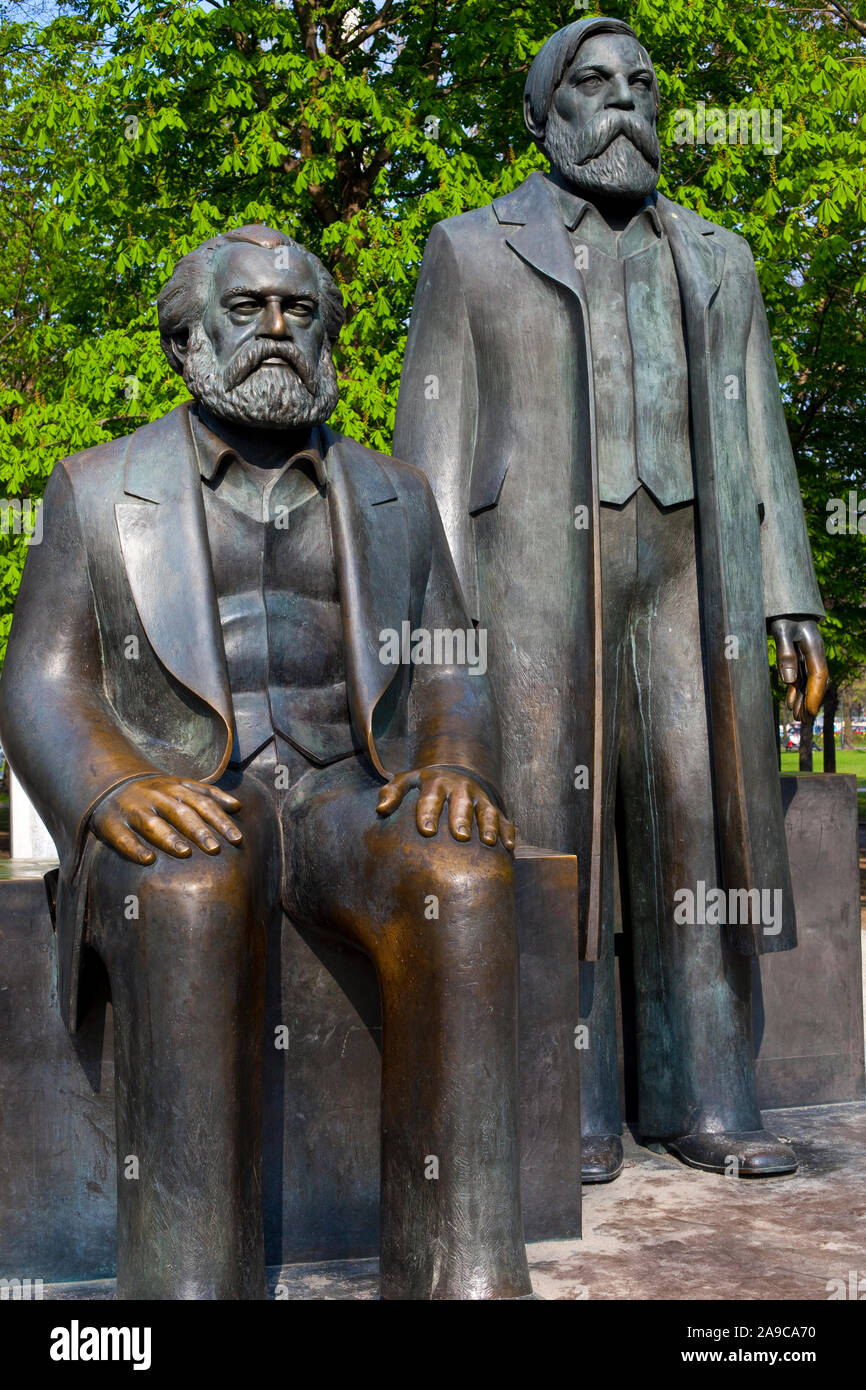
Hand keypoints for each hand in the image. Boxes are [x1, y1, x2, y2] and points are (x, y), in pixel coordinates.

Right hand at [90, 776, 242, 863]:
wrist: (110, 785)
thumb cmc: (156, 793)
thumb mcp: (181, 786)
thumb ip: (208, 795)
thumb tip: (238, 806)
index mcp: (175, 788)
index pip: (203, 804)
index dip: (220, 821)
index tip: (237, 839)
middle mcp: (156, 797)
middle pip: (181, 813)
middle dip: (198, 830)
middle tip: (214, 848)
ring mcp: (134, 809)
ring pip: (153, 824)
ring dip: (169, 838)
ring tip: (184, 852)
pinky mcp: (112, 823)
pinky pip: (123, 837)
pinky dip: (134, 848)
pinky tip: (147, 860)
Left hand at [376, 768, 514, 849]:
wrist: (455, 771)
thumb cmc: (425, 784)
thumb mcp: (407, 780)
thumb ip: (392, 792)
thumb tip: (380, 810)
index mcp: (436, 782)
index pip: (431, 797)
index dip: (429, 812)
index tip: (426, 830)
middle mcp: (460, 788)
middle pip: (461, 802)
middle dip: (461, 818)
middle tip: (459, 836)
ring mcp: (479, 798)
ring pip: (486, 810)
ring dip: (488, 824)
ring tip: (487, 841)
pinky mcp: (493, 807)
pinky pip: (504, 819)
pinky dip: (507, 831)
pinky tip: (508, 846)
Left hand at [770, 618, 827, 721]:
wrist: (782, 603)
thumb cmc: (781, 614)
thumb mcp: (781, 629)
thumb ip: (785, 653)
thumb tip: (789, 680)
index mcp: (814, 645)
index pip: (818, 675)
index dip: (815, 694)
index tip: (810, 711)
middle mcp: (813, 652)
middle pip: (814, 681)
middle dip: (810, 701)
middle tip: (803, 720)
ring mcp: (806, 654)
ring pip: (806, 681)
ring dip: (801, 699)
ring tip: (796, 717)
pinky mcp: (797, 654)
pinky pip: (798, 676)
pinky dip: (794, 690)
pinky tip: (789, 702)